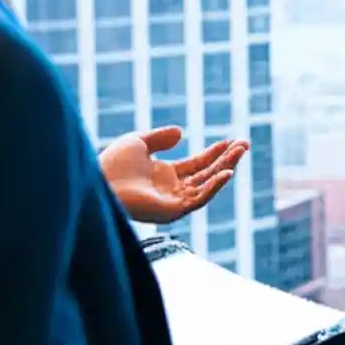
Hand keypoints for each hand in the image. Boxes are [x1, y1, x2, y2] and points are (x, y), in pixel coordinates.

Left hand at [100, 126, 248, 223]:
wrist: (100, 182)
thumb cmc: (112, 164)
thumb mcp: (138, 142)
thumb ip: (160, 137)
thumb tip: (181, 133)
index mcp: (165, 175)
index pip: (198, 164)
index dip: (215, 152)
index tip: (231, 141)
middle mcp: (173, 189)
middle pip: (207, 173)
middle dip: (227, 159)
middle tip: (245, 144)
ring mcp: (174, 201)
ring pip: (208, 185)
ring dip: (225, 168)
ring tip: (240, 152)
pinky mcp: (173, 211)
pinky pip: (200, 199)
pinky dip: (214, 187)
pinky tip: (227, 172)